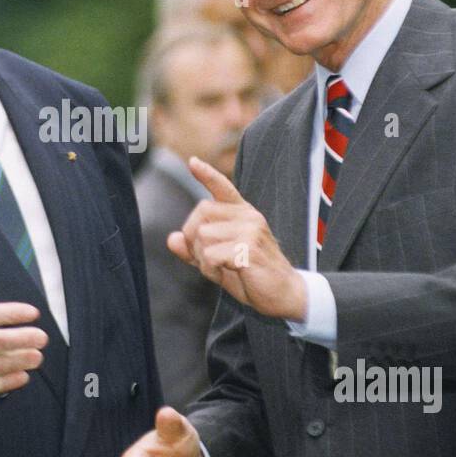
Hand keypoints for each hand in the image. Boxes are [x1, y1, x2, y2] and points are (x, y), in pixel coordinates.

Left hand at [167, 156, 306, 319]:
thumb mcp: (219, 261)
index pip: (222, 188)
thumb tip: (171, 239)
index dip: (207, 175)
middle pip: (199, 215)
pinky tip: (230, 272)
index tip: (192, 162)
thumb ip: (195, 249)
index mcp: (243, 214)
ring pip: (203, 236)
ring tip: (224, 267)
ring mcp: (250, 230)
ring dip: (204, 258)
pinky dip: (211, 269)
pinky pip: (211, 255)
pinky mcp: (250, 247)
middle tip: (210, 259)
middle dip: (194, 240)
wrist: (284, 294)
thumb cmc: (251, 275)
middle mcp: (248, 216)